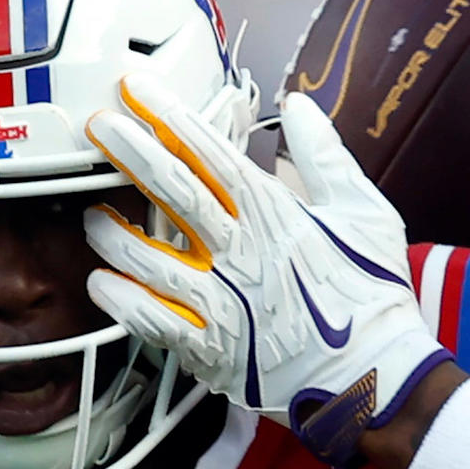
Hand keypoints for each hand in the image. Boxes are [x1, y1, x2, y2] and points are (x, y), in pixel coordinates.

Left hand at [83, 83, 449, 468]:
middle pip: (176, 193)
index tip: (138, 90)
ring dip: (115, 235)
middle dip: (132, 154)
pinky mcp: (214, 350)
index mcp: (275, 215)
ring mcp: (223, 303)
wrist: (378, 378)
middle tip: (99, 127)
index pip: (212, 155)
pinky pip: (156, 324)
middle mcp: (241, 254)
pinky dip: (125, 303)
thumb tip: (298, 106)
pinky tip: (102, 284)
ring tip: (91, 218)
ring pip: (153, 260)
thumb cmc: (372, 297)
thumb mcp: (365, 214)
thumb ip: (325, 157)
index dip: (171, 118)